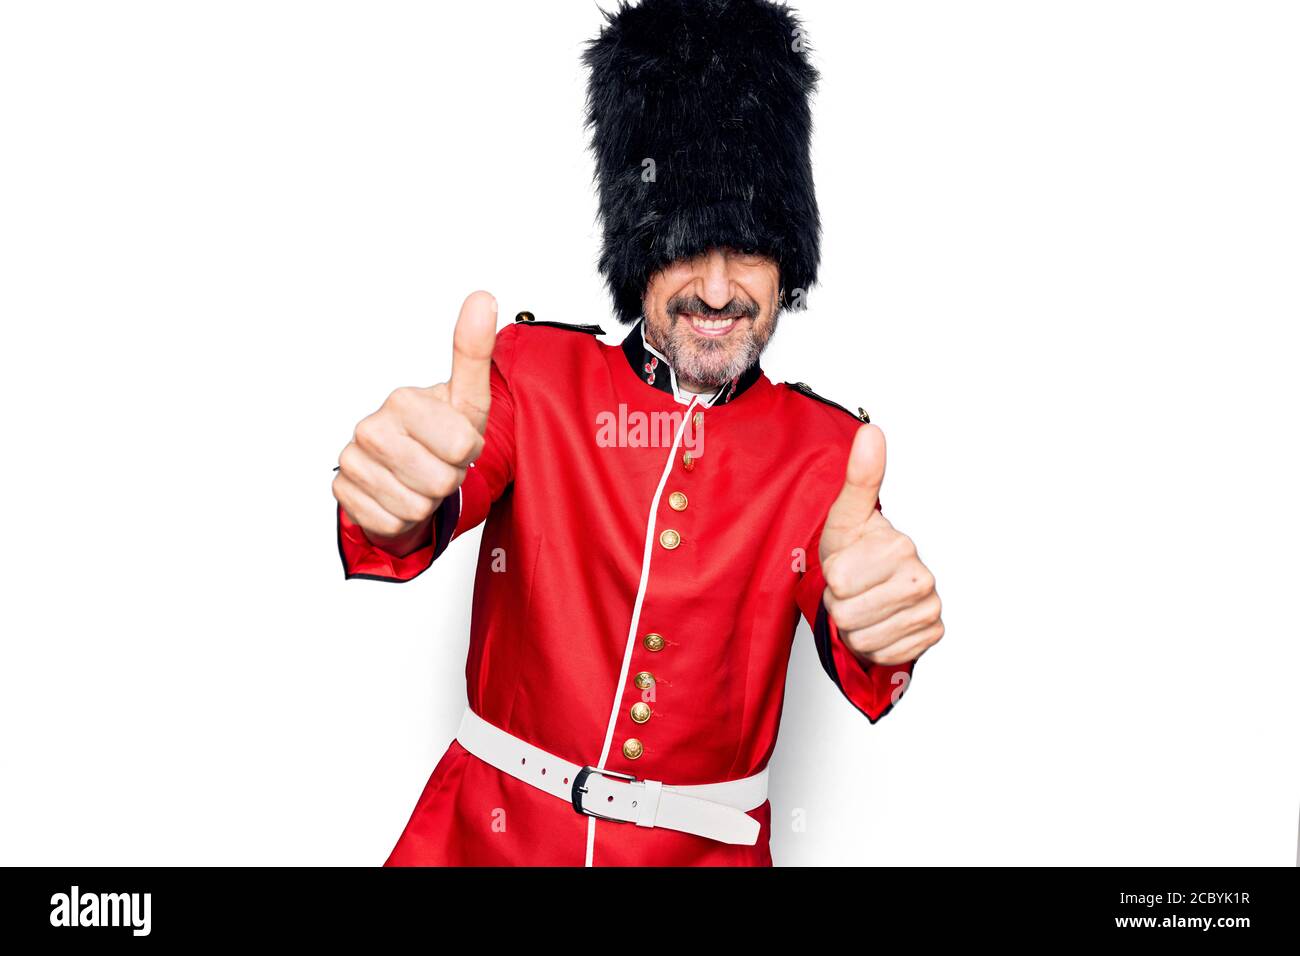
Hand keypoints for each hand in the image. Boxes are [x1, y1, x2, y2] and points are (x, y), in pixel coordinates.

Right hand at [332, 291, 497, 548]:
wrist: (406, 470)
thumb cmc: (443, 432)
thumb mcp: (467, 397)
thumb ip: (473, 351)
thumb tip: (483, 297)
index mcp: (402, 399)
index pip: (462, 447)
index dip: (469, 453)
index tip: (457, 441)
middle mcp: (370, 427)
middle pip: (440, 481)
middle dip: (448, 479)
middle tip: (438, 463)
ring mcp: (352, 461)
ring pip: (416, 506)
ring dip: (427, 500)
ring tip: (420, 478)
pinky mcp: (342, 494)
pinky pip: (392, 522)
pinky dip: (403, 518)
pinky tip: (398, 495)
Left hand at [818, 424, 943, 665]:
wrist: (873, 588)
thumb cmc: (853, 550)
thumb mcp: (845, 516)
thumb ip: (859, 477)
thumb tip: (871, 431)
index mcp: (902, 546)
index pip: (839, 580)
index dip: (831, 579)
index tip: (845, 566)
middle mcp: (923, 578)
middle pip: (849, 612)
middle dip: (841, 605)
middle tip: (852, 589)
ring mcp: (931, 610)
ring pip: (863, 638)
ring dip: (854, 627)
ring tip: (863, 606)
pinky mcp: (931, 637)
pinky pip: (883, 654)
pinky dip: (874, 646)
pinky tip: (880, 623)